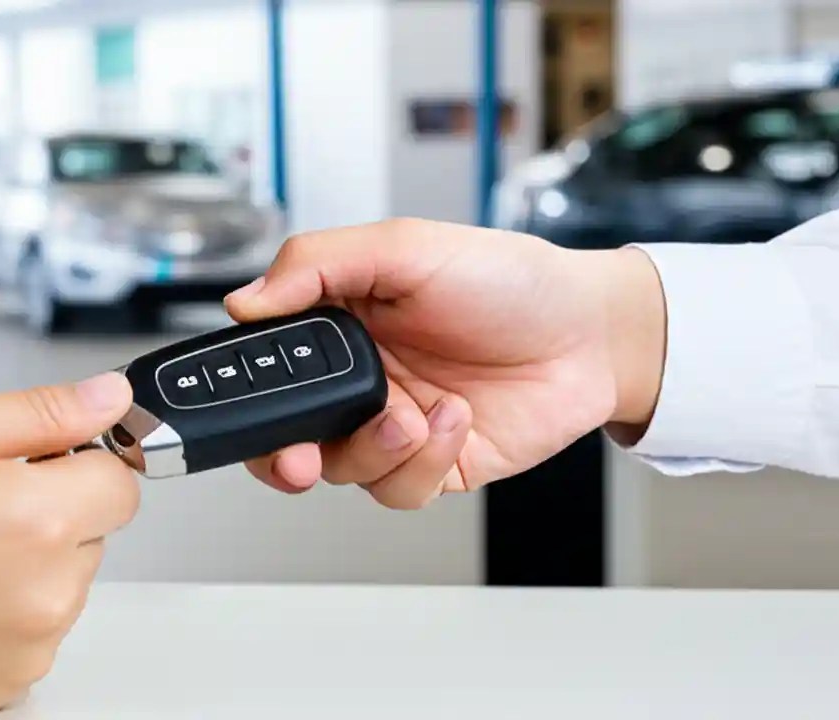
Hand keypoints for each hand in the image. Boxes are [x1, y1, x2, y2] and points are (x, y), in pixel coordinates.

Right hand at [0, 374, 138, 718]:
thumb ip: (37, 411)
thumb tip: (108, 397)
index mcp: (37, 519)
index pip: (122, 480)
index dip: (78, 459)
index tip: (36, 458)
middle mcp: (46, 592)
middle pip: (94, 531)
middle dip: (49, 507)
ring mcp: (29, 646)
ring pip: (66, 581)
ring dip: (28, 561)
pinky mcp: (6, 684)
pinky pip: (35, 630)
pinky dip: (4, 611)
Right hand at [226, 219, 665, 509]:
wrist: (594, 333)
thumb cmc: (510, 280)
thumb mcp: (406, 247)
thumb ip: (318, 264)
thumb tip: (244, 300)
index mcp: (341, 326)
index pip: (271, 368)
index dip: (248, 396)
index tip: (247, 406)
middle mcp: (361, 381)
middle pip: (288, 437)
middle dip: (283, 457)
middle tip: (296, 455)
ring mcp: (395, 427)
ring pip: (342, 470)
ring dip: (374, 449)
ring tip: (415, 415)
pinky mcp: (435, 466)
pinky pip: (399, 489)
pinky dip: (424, 460)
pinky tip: (455, 419)